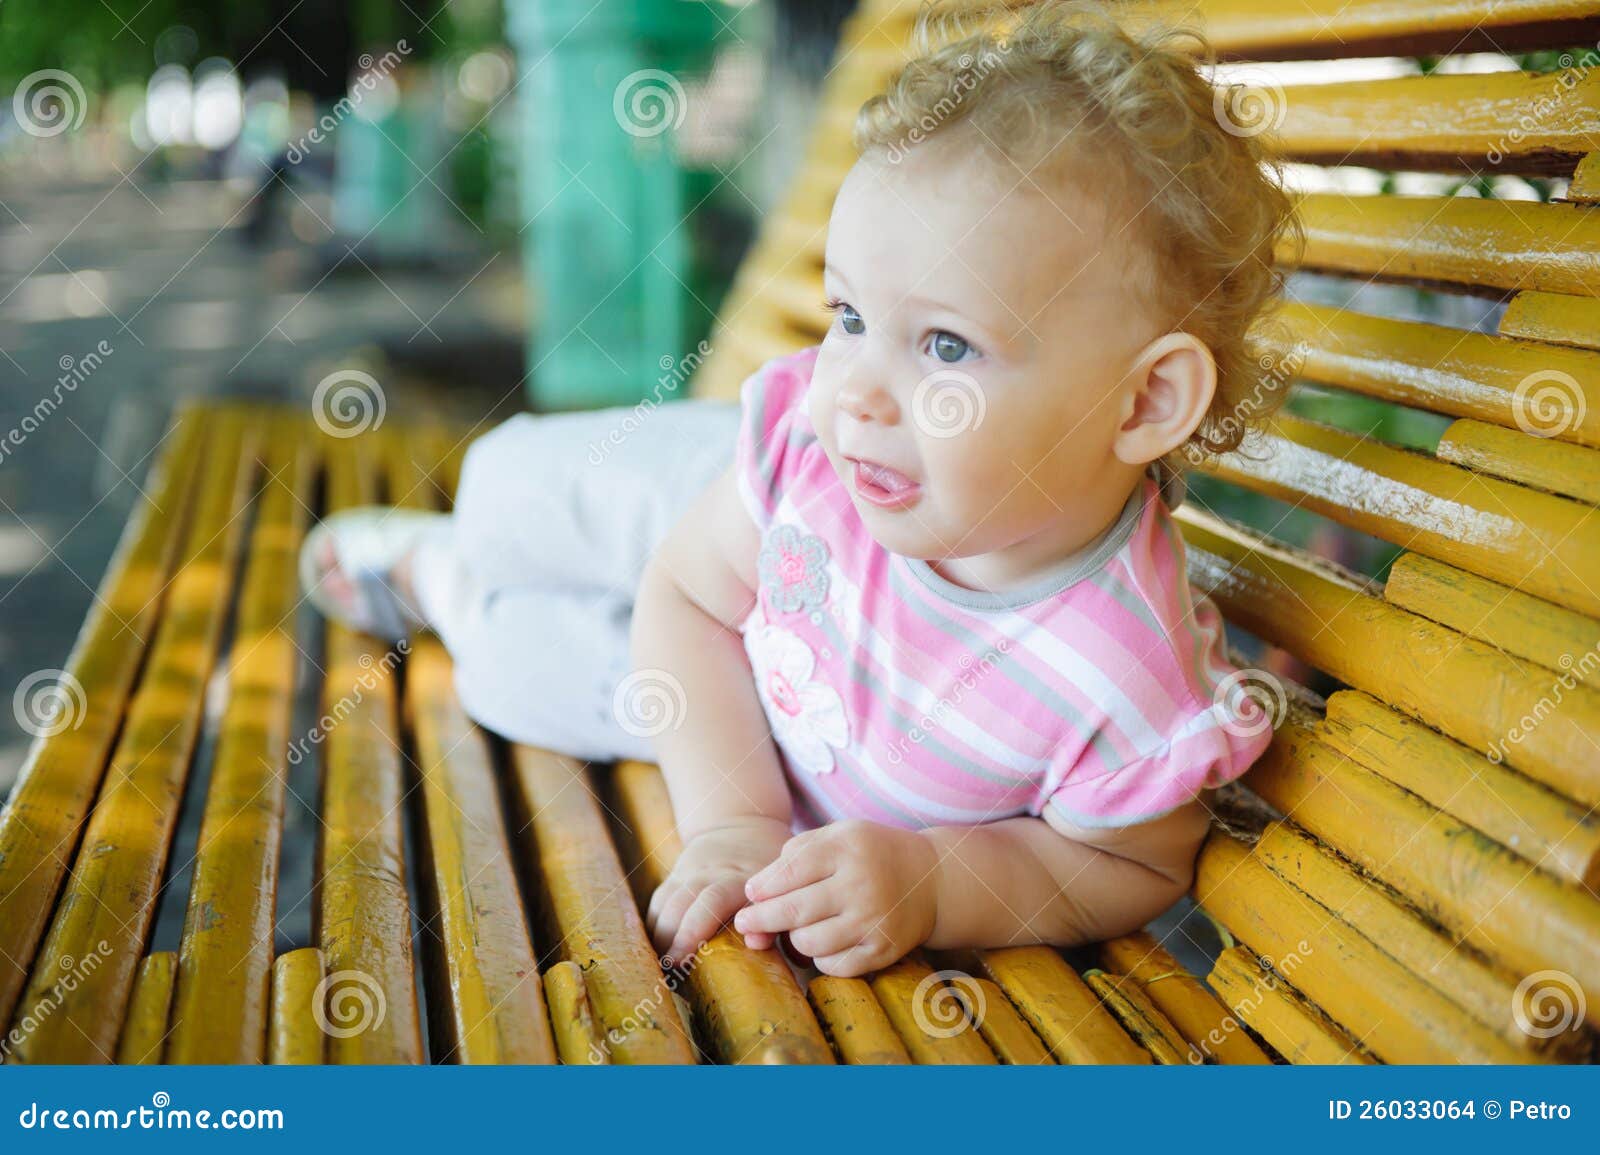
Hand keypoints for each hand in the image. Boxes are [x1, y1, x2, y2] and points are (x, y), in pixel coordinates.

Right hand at [646, 816, 791, 965]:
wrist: (742, 822)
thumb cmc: (771, 866)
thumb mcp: (786, 882)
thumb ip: (784, 915)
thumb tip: (780, 950)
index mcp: (741, 877)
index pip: (714, 901)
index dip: (698, 929)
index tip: (688, 960)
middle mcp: (710, 873)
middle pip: (684, 905)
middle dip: (675, 939)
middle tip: (671, 972)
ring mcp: (689, 873)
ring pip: (667, 904)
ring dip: (661, 937)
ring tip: (662, 969)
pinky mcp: (675, 877)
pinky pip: (659, 902)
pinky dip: (654, 926)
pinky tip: (656, 951)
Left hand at [734, 819, 939, 976]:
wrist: (932, 878)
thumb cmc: (870, 853)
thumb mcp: (837, 834)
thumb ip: (794, 854)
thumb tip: (753, 893)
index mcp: (846, 849)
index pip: (788, 873)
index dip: (761, 888)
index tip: (751, 895)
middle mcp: (861, 885)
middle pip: (792, 912)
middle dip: (759, 920)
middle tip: (746, 922)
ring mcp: (874, 921)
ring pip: (809, 944)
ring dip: (794, 938)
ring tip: (799, 926)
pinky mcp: (884, 950)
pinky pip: (833, 966)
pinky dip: (820, 958)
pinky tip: (825, 941)